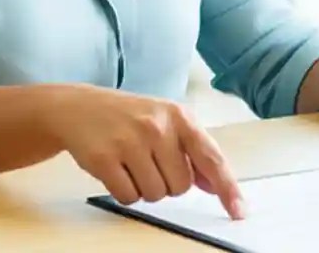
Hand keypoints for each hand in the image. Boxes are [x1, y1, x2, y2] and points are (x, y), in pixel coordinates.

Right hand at [39, 84, 244, 218]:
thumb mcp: (165, 122)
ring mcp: (130, 141)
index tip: (239, 211)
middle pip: (181, 186)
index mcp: (179, 116)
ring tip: (131, 163)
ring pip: (155, 195)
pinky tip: (116, 170)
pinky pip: (128, 197)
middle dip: (167, 183)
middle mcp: (157, 126)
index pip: (211, 158)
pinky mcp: (104, 158)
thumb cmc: (129, 117)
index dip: (228, 188)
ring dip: (145, 188)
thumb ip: (192, 151)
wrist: (78, 108)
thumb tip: (214, 185)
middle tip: (149, 162)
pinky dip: (124, 192)